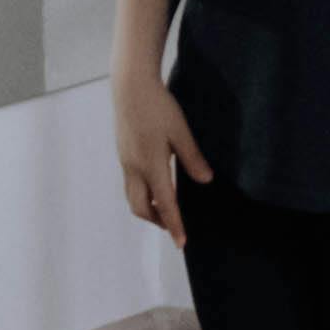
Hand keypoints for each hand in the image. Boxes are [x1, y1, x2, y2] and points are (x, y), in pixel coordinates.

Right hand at [112, 75, 210, 241]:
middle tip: (174, 225)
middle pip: (141, 208)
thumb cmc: (158, 105)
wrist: (130, 86)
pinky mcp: (123, 153)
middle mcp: (134, 168)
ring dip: (149, 208)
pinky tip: (156, 185)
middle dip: (157, 221)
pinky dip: (143, 193)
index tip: (181, 243)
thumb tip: (205, 180)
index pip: (165, 204)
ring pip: (133, 197)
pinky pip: (131, 183)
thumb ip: (192, 158)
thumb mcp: (181, 131)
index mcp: (151, 165)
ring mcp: (126, 161)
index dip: (174, 225)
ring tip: (166, 207)